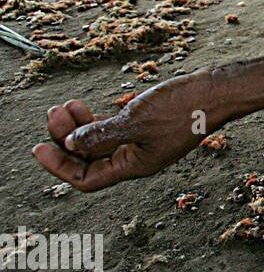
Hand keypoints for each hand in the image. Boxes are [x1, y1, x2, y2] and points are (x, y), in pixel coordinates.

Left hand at [31, 69, 220, 192]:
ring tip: (65, 106)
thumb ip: (101, 134)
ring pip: (99, 143)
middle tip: (52, 115)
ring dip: (78, 128)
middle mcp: (136, 158)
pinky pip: (112, 130)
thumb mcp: (136, 120)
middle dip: (66, 141)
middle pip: (89, 160)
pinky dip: (95, 121)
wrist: (216, 93)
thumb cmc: (184, 108)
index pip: (87, 178)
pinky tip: (84, 107)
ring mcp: (142, 143)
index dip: (60, 166)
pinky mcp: (147, 126)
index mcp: (135, 166)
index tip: (39, 147)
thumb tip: (69, 143)